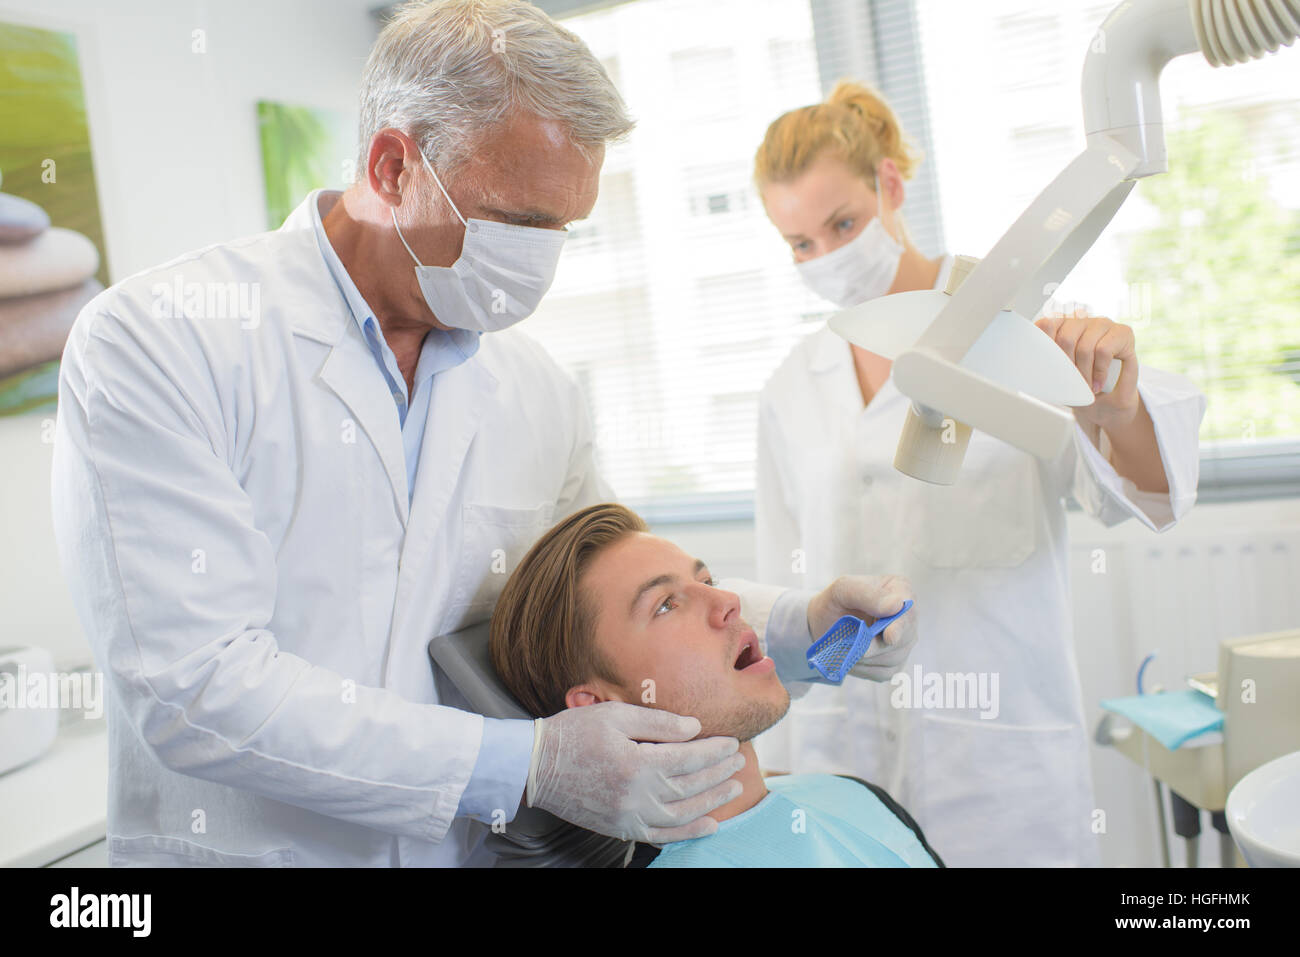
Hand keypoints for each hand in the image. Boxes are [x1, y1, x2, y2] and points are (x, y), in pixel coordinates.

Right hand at [526, 701, 744, 843]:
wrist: (535, 766)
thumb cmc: (573, 733)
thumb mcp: (614, 715)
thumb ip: (657, 722)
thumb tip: (695, 728)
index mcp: (636, 763)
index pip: (688, 758)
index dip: (713, 751)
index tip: (731, 742)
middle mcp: (635, 795)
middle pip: (690, 786)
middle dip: (718, 773)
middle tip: (739, 762)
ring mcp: (628, 816)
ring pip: (682, 813)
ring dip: (712, 802)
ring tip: (733, 789)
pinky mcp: (620, 828)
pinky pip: (662, 835)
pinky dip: (689, 832)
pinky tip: (710, 825)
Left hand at [807, 575, 916, 680]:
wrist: (825, 623)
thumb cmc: (836, 601)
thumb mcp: (844, 589)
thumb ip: (867, 594)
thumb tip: (896, 605)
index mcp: (900, 590)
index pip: (908, 610)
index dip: (900, 626)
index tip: (889, 637)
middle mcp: (907, 617)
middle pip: (903, 639)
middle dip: (877, 646)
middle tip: (856, 650)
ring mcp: (904, 642)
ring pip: (893, 658)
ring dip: (867, 658)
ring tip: (846, 649)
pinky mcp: (894, 662)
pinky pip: (884, 672)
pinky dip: (864, 669)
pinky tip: (852, 658)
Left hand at [1035, 308, 1140, 430]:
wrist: (1109, 400)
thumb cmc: (1081, 385)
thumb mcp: (1058, 376)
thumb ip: (1045, 364)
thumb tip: (1027, 362)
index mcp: (1062, 325)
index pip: (1046, 324)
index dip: (1044, 345)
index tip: (1045, 367)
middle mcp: (1082, 320)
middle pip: (1065, 338)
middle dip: (1067, 367)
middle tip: (1071, 384)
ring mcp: (1102, 323)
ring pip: (1085, 347)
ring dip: (1084, 374)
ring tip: (1086, 387)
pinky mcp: (1122, 332)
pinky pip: (1104, 351)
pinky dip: (1099, 372)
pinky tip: (1098, 383)